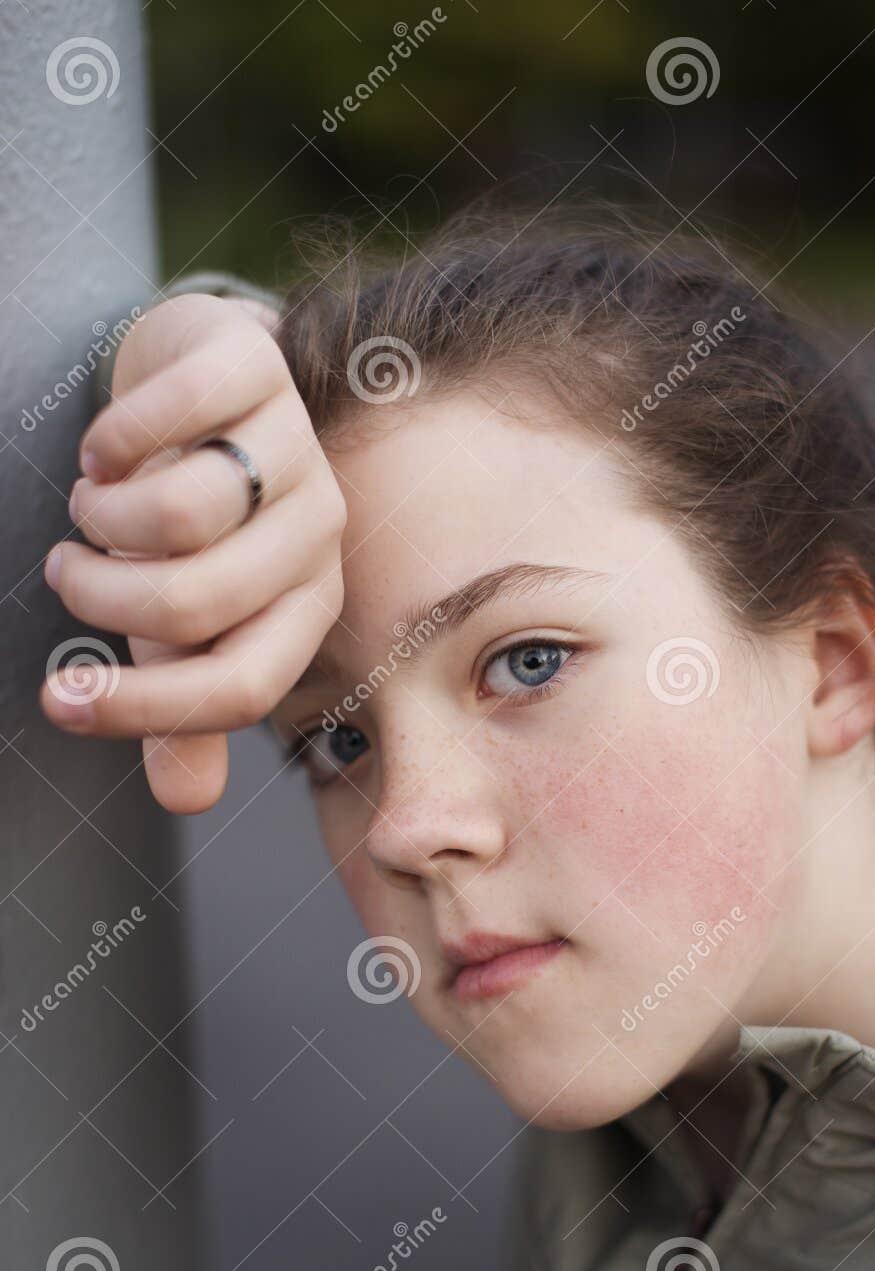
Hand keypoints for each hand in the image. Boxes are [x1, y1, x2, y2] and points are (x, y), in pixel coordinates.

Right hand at [39, 291, 346, 813]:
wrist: (200, 384)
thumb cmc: (193, 523)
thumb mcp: (184, 618)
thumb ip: (183, 699)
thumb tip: (187, 800)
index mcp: (306, 606)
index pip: (241, 687)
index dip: (143, 709)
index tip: (56, 702)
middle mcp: (317, 532)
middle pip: (194, 603)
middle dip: (100, 600)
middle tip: (69, 572)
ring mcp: (296, 444)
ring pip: (175, 515)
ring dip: (100, 520)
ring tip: (94, 509)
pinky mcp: (256, 366)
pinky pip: (166, 419)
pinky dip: (106, 441)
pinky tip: (102, 448)